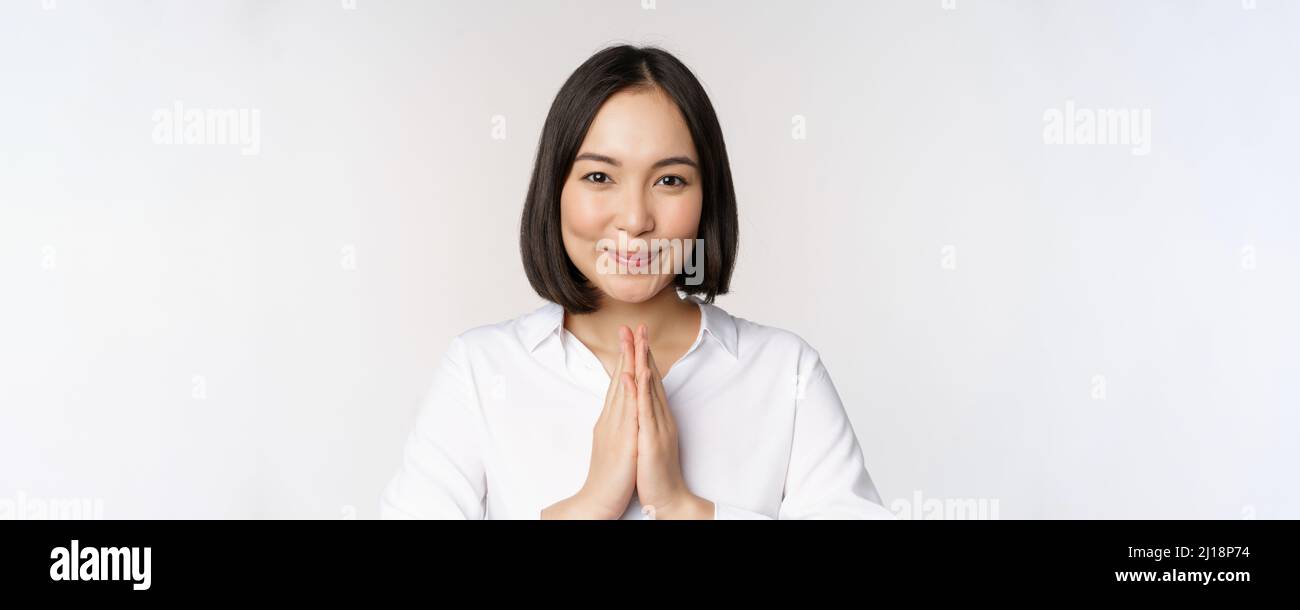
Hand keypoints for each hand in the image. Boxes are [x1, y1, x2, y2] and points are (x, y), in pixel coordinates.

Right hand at [542, 327, 638, 519]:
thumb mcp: (614, 444)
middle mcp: (612, 419)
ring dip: (628, 363)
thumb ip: (617, 424)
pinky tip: (631, 375)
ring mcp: (616, 428)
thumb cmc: (608, 476)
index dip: (625, 360)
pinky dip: (629, 392)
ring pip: (623, 389)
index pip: (619, 383)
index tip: (630, 338)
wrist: (597, 501)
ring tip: (632, 339)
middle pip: (619, 379)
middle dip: (626, 352)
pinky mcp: (623, 441)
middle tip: (629, 325)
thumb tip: (621, 410)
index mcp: (612, 420)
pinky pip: (628, 412)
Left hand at [633, 324, 713, 519]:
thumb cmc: (654, 470)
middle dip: (644, 350)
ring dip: (643, 362)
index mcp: (657, 416)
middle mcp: (660, 416)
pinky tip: (633, 374)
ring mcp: (657, 426)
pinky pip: (644, 411)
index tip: (636, 336)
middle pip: (651, 377)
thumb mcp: (648, 438)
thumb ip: (646, 419)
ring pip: (650, 388)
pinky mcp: (652, 439)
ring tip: (637, 339)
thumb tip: (640, 403)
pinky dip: (639, 391)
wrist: (667, 497)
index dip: (643, 357)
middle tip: (638, 325)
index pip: (649, 380)